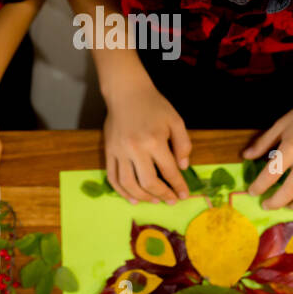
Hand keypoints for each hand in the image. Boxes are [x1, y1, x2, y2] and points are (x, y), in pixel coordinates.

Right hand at [102, 74, 191, 204]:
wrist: (126, 92)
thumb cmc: (154, 105)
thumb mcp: (176, 120)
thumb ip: (183, 144)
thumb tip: (182, 168)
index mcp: (154, 141)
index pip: (169, 171)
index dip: (178, 186)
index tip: (184, 195)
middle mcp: (135, 149)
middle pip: (148, 182)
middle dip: (162, 195)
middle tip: (171, 200)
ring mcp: (119, 151)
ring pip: (129, 184)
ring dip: (142, 197)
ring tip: (153, 201)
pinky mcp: (108, 151)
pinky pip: (112, 177)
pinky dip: (122, 191)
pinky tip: (132, 198)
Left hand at [241, 89, 292, 210]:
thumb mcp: (282, 123)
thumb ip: (263, 142)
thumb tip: (246, 156)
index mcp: (291, 148)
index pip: (269, 175)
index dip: (258, 187)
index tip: (253, 191)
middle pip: (288, 192)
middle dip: (273, 203)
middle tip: (266, 204)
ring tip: (287, 206)